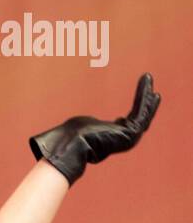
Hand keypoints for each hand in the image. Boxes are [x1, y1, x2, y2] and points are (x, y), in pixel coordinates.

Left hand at [28, 72, 160, 185]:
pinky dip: (144, 96)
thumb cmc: (70, 136)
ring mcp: (128, 139)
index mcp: (112, 139)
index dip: (137, 108)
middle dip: (146, 102)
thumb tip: (88, 126)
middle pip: (140, 118)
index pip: (129, 122)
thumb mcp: (87, 126)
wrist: (69, 144)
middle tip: (153, 89)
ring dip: (147, 96)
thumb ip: (94, 126)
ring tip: (148, 79)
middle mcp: (123, 141)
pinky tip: (145, 82)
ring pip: (143, 114)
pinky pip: (141, 112)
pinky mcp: (131, 134)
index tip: (141, 96)